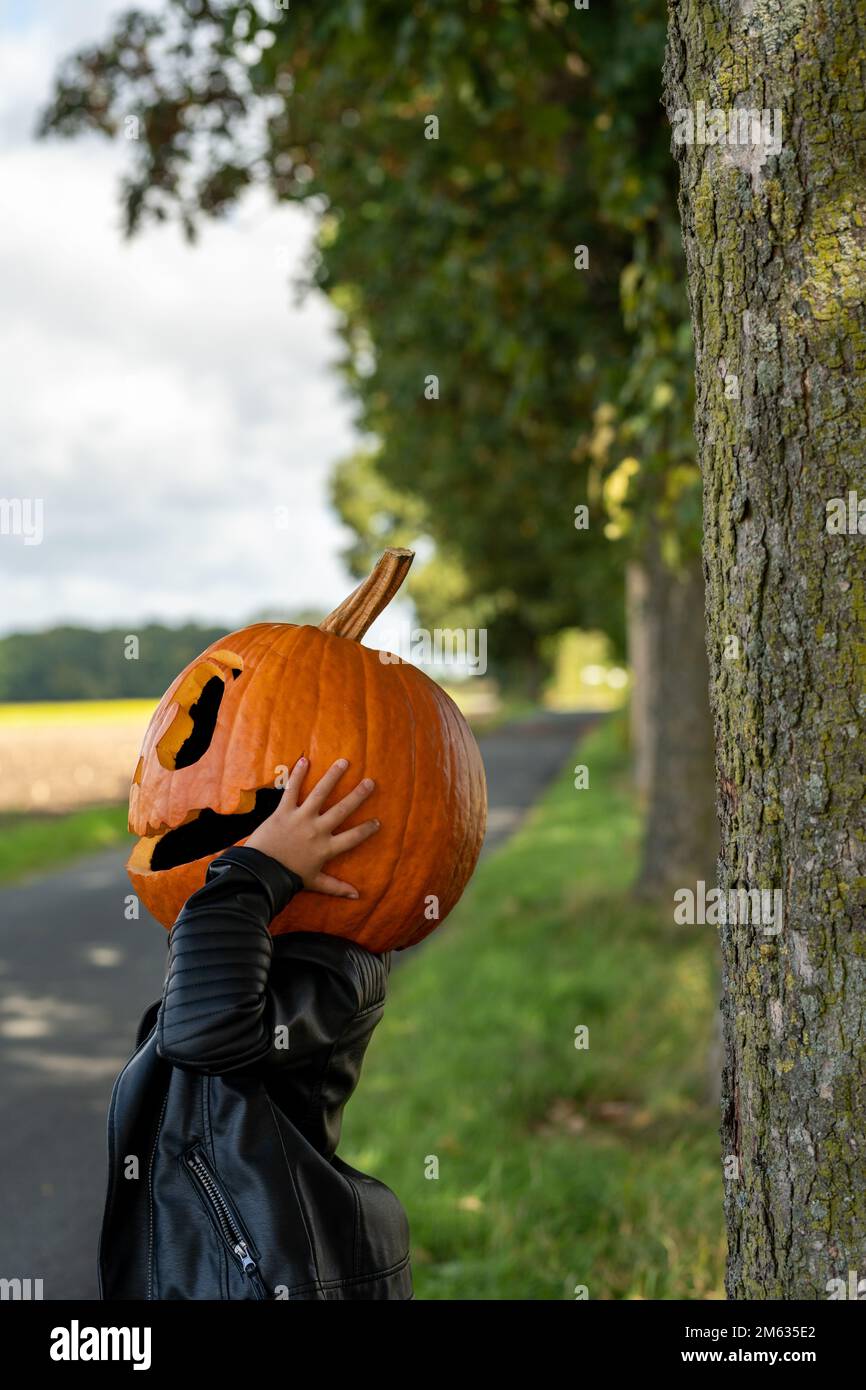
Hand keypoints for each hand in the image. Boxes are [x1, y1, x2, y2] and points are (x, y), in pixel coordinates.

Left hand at [244, 757, 378, 898]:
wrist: (260, 873)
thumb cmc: (287, 878)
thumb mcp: (314, 883)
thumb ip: (336, 887)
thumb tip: (357, 895)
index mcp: (326, 849)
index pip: (353, 838)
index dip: (367, 829)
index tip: (378, 821)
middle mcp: (317, 830)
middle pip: (342, 810)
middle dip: (358, 795)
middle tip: (370, 782)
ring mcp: (301, 819)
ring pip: (320, 794)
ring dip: (333, 777)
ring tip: (344, 762)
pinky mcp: (283, 812)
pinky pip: (292, 790)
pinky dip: (298, 775)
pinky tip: (305, 760)